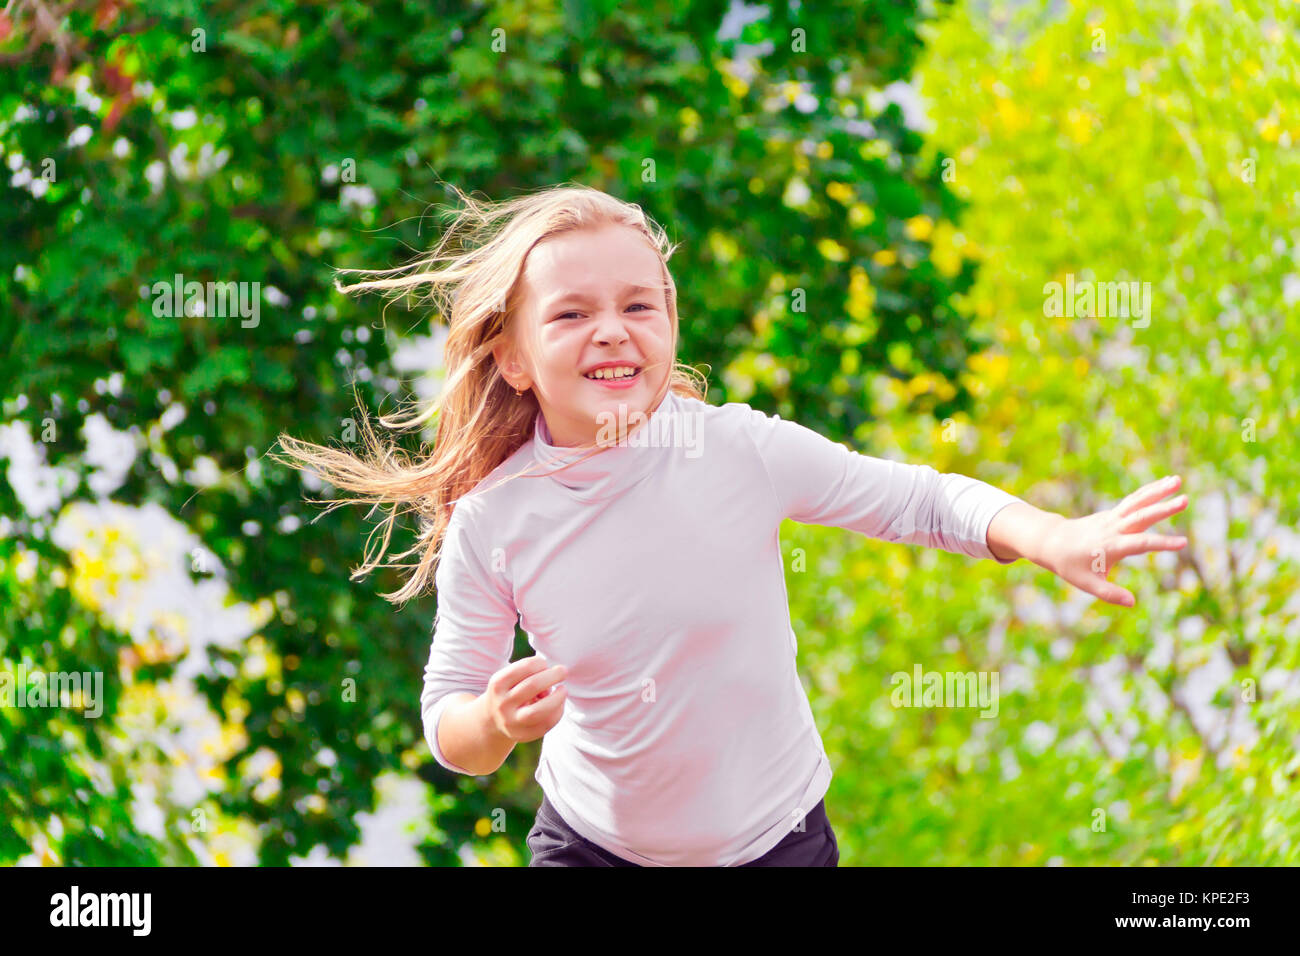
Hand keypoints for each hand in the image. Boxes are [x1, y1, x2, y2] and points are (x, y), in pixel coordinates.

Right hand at [483, 655, 567, 742]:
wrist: (492, 719)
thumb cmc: (509, 691)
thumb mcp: (510, 679)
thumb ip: (528, 674)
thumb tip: (553, 676)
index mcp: (498, 684)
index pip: (524, 668)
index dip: (540, 663)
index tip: (545, 663)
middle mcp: (502, 704)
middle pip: (532, 686)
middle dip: (553, 676)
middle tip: (563, 671)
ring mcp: (511, 722)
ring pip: (538, 711)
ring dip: (557, 698)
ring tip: (563, 690)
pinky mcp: (522, 735)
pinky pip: (545, 724)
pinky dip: (558, 712)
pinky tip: (559, 704)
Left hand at [1038, 475, 1188, 606]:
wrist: (1052, 542)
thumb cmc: (1070, 565)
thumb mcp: (1087, 584)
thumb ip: (1109, 594)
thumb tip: (1132, 603)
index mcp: (1110, 546)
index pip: (1140, 544)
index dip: (1161, 543)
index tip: (1183, 543)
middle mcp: (1113, 528)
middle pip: (1140, 516)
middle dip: (1163, 508)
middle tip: (1185, 500)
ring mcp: (1112, 518)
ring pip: (1137, 502)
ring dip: (1157, 491)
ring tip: (1177, 480)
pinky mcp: (1112, 513)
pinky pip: (1133, 500)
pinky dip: (1148, 491)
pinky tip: (1164, 484)